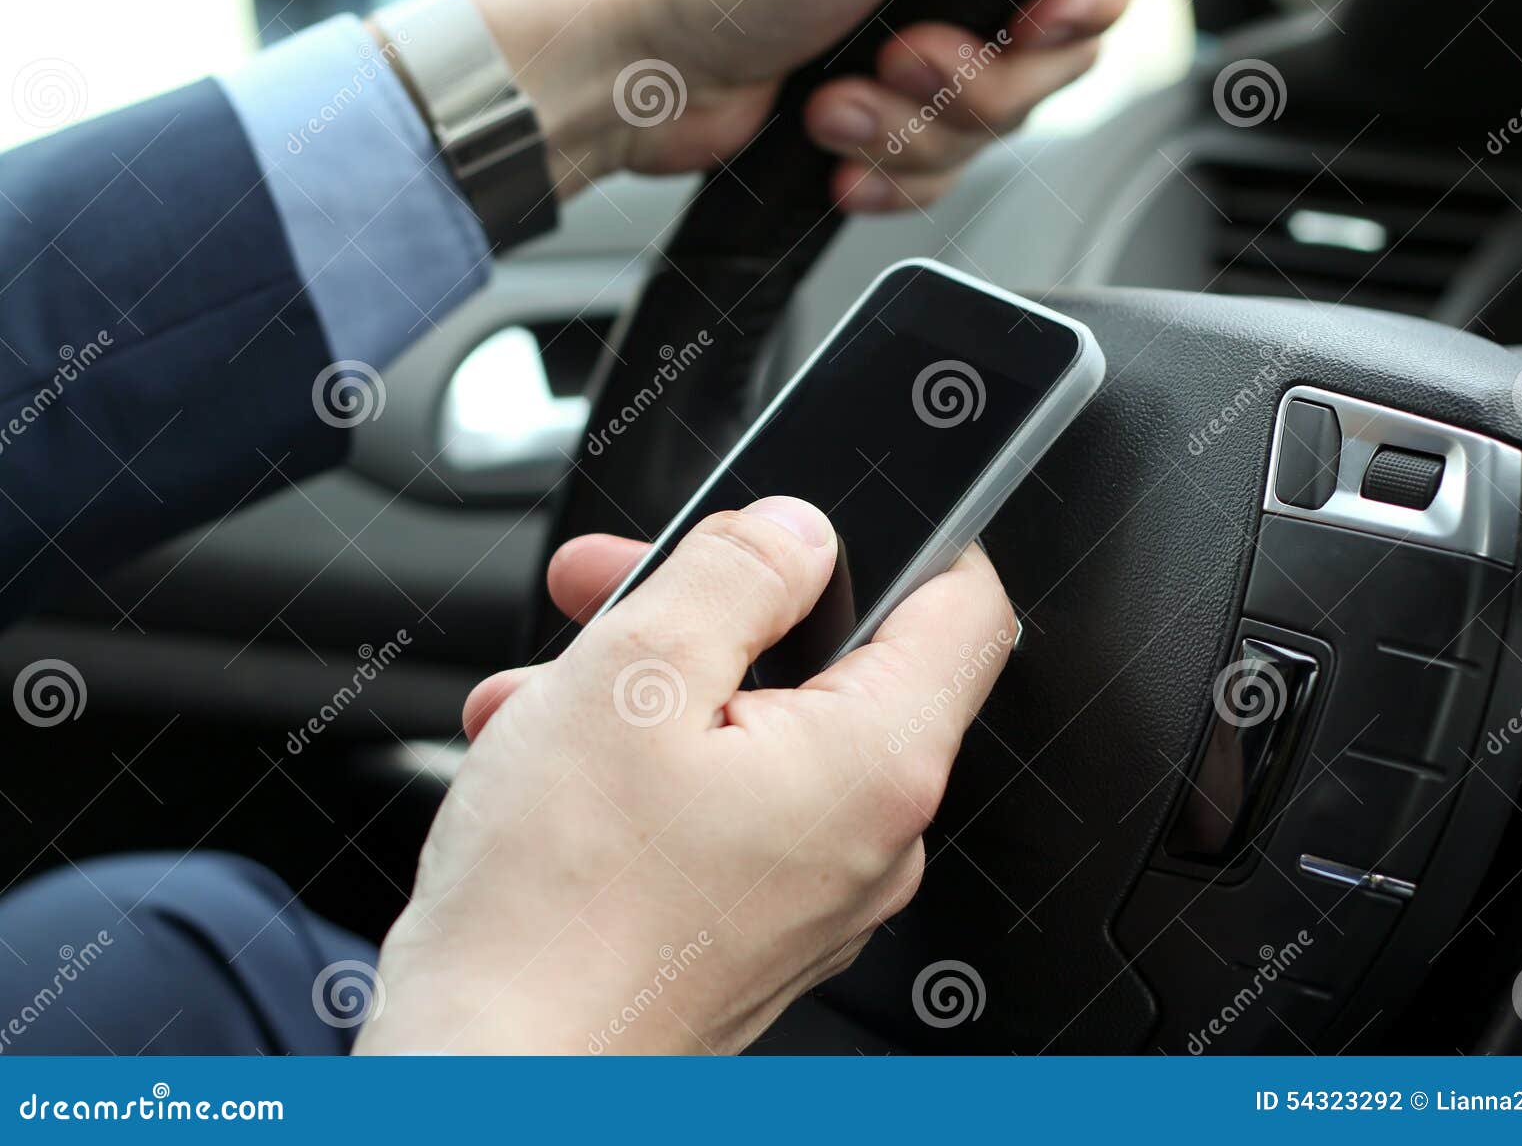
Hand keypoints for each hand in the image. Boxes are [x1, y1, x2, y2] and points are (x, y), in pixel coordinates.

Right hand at [357, 498, 1015, 1053]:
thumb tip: (795, 532)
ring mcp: (816, 888)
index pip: (964, 607)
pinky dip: (652, 758)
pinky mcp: (757, 920)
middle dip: (719, 605)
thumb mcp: (634, 676)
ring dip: (659, 682)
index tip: (827, 509)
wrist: (494, 1076)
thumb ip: (736, 572)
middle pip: (834, 661)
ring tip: (551, 691)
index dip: (908, 533)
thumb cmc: (554, 912)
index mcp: (875, 764)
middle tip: (616, 585)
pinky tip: (554, 757)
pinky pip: (729, 799)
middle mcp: (871, 837)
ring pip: (761, 728)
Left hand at [465, 0, 1133, 210]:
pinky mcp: (884, 118)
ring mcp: (920, 46)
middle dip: (976, 84)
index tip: (1044, 20)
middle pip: (1056, 56)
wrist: (632, 69)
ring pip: (993, 127)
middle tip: (903, 64)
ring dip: (915, 136)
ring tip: (836, 111)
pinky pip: (939, 174)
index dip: (1084, 3)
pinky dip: (892, 177)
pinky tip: (839, 158)